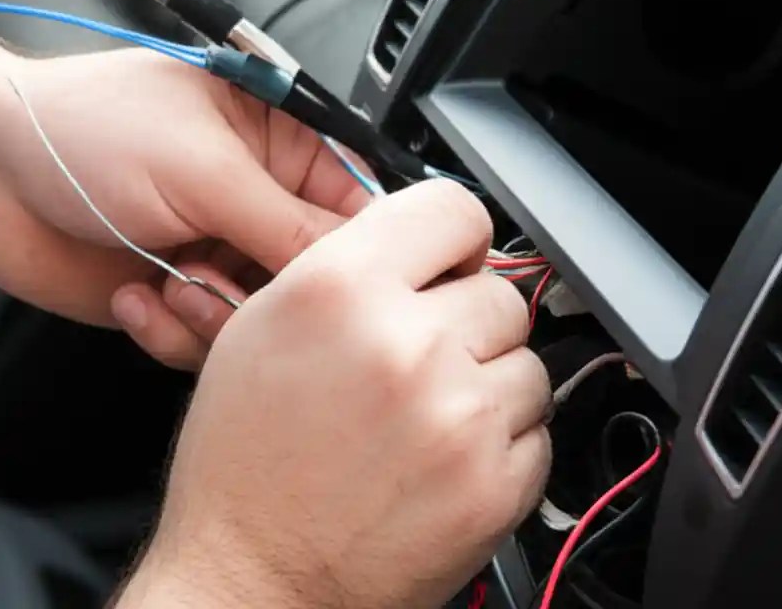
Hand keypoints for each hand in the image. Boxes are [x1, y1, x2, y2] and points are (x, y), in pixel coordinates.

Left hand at [0, 48, 371, 368]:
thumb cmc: (84, 131)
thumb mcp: (207, 169)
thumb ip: (293, 223)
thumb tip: (369, 261)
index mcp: (282, 144)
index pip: (364, 208)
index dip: (366, 257)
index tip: (354, 293)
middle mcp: (259, 201)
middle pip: (322, 279)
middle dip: (276, 297)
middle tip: (230, 285)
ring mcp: (221, 254)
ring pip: (270, 323)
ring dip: (219, 320)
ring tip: (174, 287)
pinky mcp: (181, 299)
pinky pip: (211, 346)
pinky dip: (175, 333)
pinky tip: (139, 294)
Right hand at [116, 180, 552, 608]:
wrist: (251, 581)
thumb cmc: (246, 467)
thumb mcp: (262, 331)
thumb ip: (349, 268)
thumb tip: (423, 244)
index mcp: (341, 291)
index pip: (455, 210)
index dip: (452, 241)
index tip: (448, 265)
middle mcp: (408, 344)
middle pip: (499, 292)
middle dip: (465, 325)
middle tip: (416, 366)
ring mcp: (460, 417)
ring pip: (526, 363)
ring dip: (487, 387)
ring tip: (423, 423)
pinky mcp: (495, 483)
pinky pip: (535, 432)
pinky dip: (499, 447)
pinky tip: (440, 464)